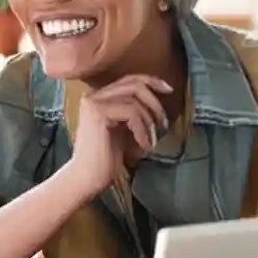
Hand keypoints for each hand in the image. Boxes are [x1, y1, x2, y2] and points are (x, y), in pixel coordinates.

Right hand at [63, 75, 172, 195]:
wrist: (88, 178)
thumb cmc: (108, 158)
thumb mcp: (126, 129)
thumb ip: (136, 112)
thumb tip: (159, 99)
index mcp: (99, 97)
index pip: (129, 79)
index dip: (151, 81)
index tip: (169, 89)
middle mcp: (93, 96)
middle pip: (134, 85)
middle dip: (154, 103)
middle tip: (163, 123)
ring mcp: (94, 103)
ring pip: (134, 100)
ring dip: (149, 121)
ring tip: (151, 141)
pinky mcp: (98, 114)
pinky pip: (131, 113)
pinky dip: (143, 130)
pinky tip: (144, 146)